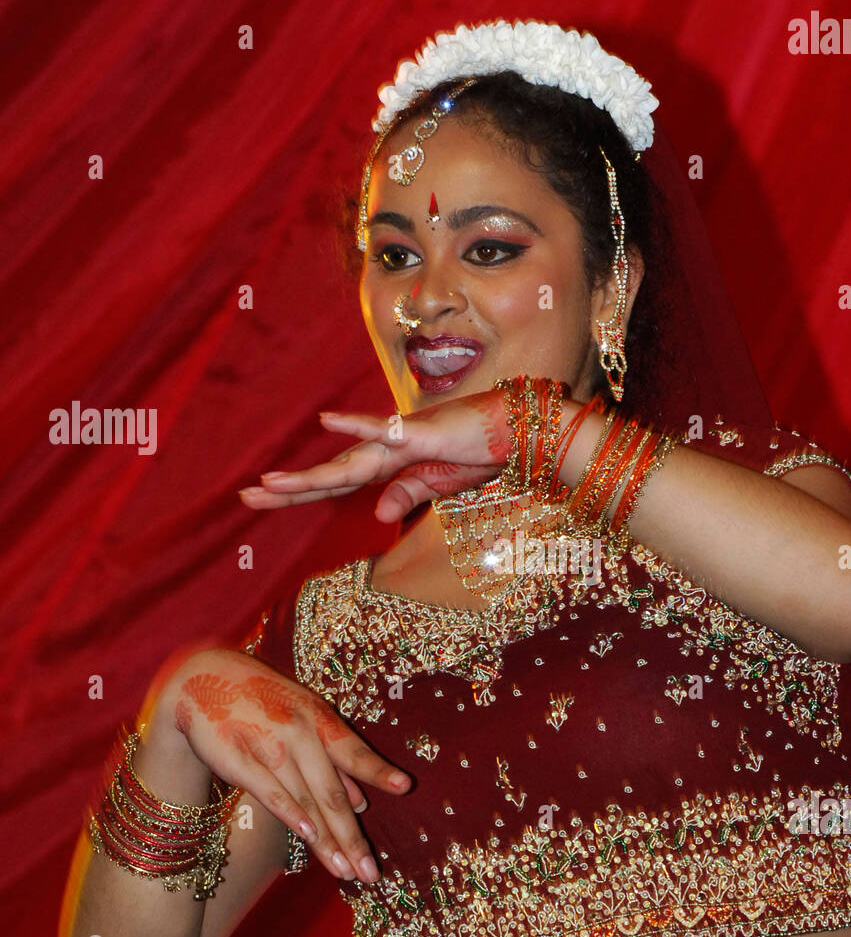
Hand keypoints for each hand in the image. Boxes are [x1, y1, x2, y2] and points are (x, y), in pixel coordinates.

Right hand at [155, 648, 410, 882]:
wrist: (201, 678)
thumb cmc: (263, 702)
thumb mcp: (303, 717)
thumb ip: (333, 760)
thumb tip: (363, 802)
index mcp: (318, 719)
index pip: (353, 750)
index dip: (377, 769)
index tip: (404, 786)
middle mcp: (297, 731)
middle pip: (330, 791)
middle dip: (351, 835)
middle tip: (370, 872)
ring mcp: (266, 743)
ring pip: (303, 799)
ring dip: (325, 839)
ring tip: (345, 870)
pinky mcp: (235, 756)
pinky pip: (267, 790)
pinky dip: (289, 811)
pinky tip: (306, 833)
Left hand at [238, 387, 516, 522]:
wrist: (518, 432)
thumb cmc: (483, 453)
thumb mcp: (442, 487)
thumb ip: (408, 496)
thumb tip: (377, 514)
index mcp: (390, 467)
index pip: (338, 485)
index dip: (300, 493)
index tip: (263, 499)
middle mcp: (386, 451)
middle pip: (331, 475)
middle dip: (290, 488)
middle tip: (245, 497)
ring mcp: (401, 441)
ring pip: (348, 463)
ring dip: (311, 476)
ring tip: (269, 484)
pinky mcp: (421, 435)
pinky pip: (386, 432)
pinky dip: (358, 428)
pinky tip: (327, 422)